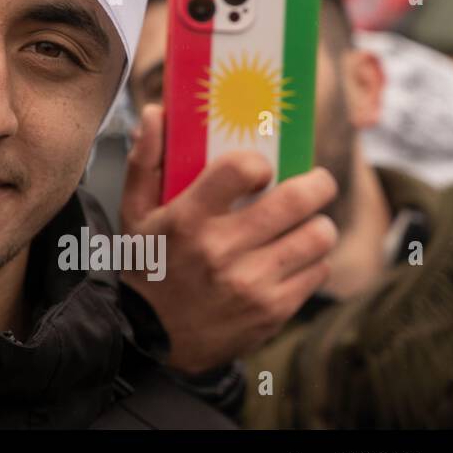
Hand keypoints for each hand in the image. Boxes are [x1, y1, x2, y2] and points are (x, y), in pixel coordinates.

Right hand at [119, 104, 338, 373]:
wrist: (148, 340)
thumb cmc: (146, 265)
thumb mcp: (134, 213)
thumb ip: (146, 160)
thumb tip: (158, 112)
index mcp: (188, 218)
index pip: (243, 168)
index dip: (260, 163)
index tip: (261, 170)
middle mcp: (222, 249)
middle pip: (299, 199)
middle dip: (316, 184)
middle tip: (314, 184)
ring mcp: (252, 283)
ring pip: (318, 236)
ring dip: (317, 225)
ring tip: (305, 223)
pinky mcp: (272, 310)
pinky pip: (318, 272)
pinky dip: (312, 261)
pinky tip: (293, 259)